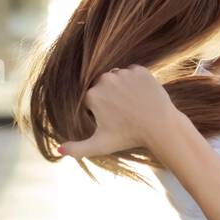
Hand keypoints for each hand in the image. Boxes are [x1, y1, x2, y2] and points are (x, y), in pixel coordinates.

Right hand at [59, 65, 175, 158]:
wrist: (160, 127)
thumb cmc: (129, 137)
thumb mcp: (100, 145)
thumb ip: (77, 149)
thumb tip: (58, 150)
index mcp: (92, 95)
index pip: (89, 99)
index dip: (98, 111)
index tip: (111, 120)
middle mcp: (105, 79)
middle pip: (102, 86)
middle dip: (108, 98)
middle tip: (122, 113)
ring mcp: (123, 73)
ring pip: (117, 78)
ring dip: (121, 88)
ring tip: (132, 105)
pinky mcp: (140, 70)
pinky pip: (132, 74)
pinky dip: (135, 82)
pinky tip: (141, 96)